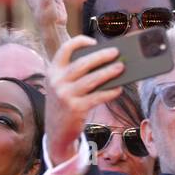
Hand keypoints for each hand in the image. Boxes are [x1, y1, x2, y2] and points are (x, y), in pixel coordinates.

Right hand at [44, 36, 123, 166]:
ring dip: (109, 72)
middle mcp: (57, 82)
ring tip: (121, 67)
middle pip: (82, 63)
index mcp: (52, 71)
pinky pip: (97, 97)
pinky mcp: (76, 109)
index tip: (94, 41)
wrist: (56, 132)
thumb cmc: (64, 105)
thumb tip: (104, 63)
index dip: (80, 42)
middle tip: (116, 52)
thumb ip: (75, 74)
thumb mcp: (62, 87)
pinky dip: (110, 92)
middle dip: (101, 56)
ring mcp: (65, 95)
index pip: (65, 49)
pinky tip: (119, 89)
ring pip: (92, 79)